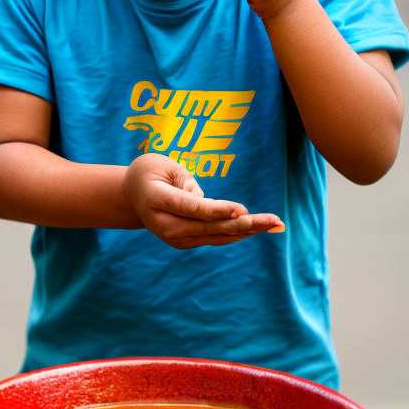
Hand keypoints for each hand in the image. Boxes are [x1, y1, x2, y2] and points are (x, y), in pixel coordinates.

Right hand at [123, 153, 283, 248]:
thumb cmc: (150, 172)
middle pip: (210, 226)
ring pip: (217, 236)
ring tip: (277, 224)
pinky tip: (262, 226)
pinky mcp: (186, 241)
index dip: (218, 210)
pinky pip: (216, 237)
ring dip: (249, 230)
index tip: (243, 210)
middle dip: (244, 223)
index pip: (192, 208)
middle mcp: (165, 225)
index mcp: (156, 200)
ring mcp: (175, 238)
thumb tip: (214, 210)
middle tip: (273, 220)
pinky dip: (239, 233)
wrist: (131, 196)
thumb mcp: (165, 166)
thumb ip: (188, 186)